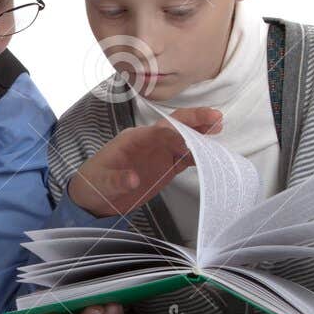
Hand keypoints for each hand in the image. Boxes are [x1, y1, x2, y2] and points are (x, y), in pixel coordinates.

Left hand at [67, 107, 223, 216]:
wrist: (95, 197)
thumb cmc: (94, 183)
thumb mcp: (101, 183)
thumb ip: (117, 180)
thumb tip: (133, 179)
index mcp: (132, 139)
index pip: (156, 131)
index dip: (173, 135)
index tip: (187, 145)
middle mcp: (148, 142)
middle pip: (174, 126)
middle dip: (193, 120)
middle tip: (215, 116)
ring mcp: (158, 153)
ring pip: (183, 138)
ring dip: (201, 133)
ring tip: (219, 127)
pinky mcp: (165, 166)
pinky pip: (185, 157)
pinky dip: (199, 154)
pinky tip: (213, 152)